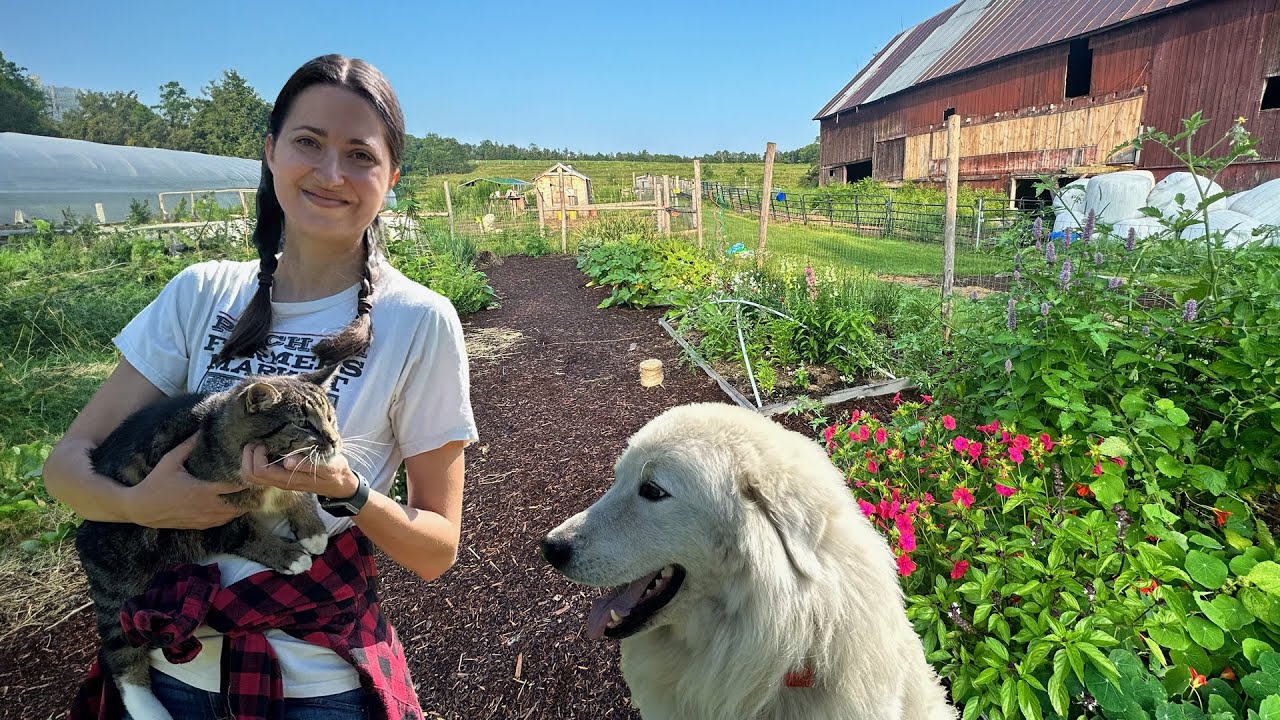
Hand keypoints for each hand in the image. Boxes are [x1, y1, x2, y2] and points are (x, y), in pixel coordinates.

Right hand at [126, 434, 247, 528]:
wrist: (141, 509)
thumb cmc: (155, 483)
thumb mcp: (170, 461)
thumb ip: (188, 446)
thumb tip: (201, 429)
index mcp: (202, 490)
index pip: (235, 487)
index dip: (247, 479)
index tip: (253, 469)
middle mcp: (207, 507)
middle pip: (240, 503)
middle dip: (250, 493)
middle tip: (257, 481)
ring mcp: (205, 518)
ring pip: (234, 514)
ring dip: (243, 504)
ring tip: (250, 491)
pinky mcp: (201, 525)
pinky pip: (224, 521)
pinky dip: (232, 513)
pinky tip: (235, 504)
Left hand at [241, 444, 358, 497]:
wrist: (340, 485)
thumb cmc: (335, 473)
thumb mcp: (327, 467)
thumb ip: (307, 464)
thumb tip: (287, 461)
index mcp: (288, 479)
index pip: (260, 471)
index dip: (257, 455)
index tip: (267, 443)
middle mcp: (279, 482)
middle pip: (249, 475)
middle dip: (248, 456)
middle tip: (258, 442)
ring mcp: (278, 480)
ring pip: (251, 475)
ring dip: (249, 458)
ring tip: (260, 445)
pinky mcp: (280, 476)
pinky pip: (258, 472)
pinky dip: (256, 460)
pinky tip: (267, 448)